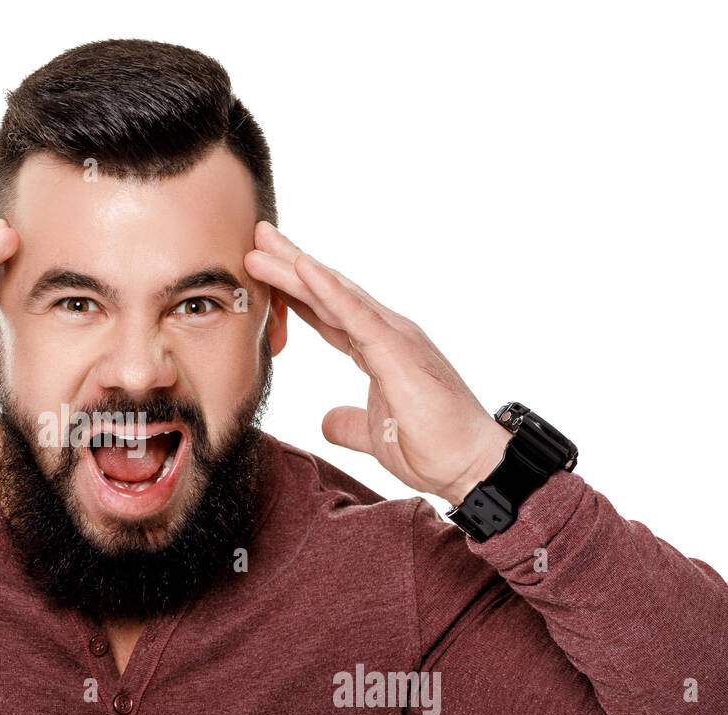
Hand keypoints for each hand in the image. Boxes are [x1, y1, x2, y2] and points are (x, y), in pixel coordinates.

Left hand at [244, 220, 508, 505]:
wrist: (471, 466)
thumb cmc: (433, 447)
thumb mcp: (373, 433)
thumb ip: (348, 422)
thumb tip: (325, 421)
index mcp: (378, 349)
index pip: (328, 313)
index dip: (295, 291)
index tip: (263, 270)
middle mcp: (386, 333)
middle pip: (329, 292)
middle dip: (290, 264)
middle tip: (256, 236)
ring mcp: (394, 337)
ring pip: (336, 294)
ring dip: (297, 267)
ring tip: (262, 242)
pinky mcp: (398, 351)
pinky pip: (356, 315)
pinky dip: (328, 290)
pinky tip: (302, 267)